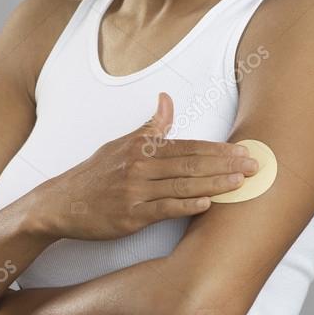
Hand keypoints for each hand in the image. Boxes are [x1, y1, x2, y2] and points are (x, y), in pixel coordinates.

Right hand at [34, 92, 259, 241]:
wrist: (60, 204)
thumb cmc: (94, 175)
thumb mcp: (120, 145)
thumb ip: (149, 127)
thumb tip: (167, 99)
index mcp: (140, 148)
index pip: (187, 146)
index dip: (217, 149)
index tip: (243, 150)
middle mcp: (139, 166)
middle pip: (190, 163)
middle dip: (225, 164)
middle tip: (254, 165)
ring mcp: (135, 191)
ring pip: (181, 185)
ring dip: (213, 183)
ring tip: (240, 183)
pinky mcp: (130, 215)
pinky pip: (163, 209)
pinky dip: (185, 206)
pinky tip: (206, 204)